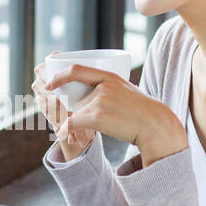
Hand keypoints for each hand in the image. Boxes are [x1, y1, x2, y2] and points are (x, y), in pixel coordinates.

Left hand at [40, 62, 185, 166]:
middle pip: (78, 100)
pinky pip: (74, 122)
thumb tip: (88, 98)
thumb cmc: (142, 112)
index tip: (49, 83)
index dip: (59, 76)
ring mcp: (101, 100)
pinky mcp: (99, 116)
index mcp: (109, 76)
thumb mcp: (126, 91)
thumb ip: (107, 89)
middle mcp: (103, 86)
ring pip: (77, 113)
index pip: (76, 69)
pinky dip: (66, 129)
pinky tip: (63, 135)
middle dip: (75, 114)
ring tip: (83, 135)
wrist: (155, 125)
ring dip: (75, 125)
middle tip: (74, 124)